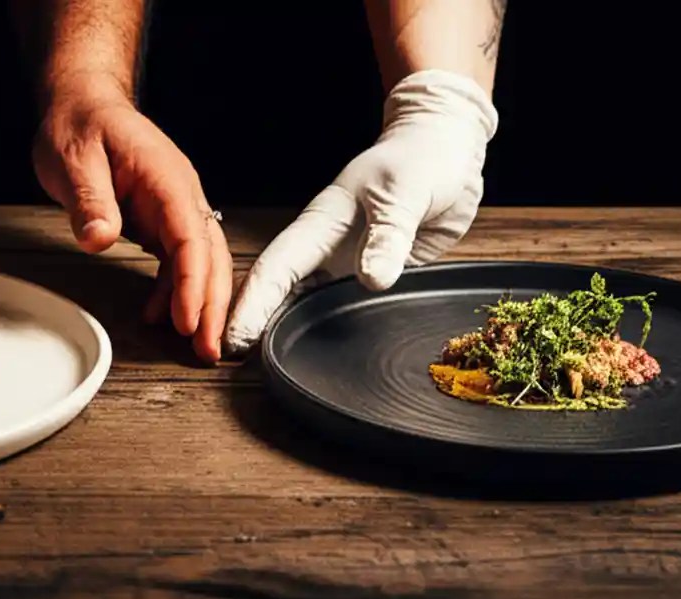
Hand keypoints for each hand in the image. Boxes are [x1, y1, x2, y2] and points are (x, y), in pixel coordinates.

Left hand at [34, 81, 232, 363]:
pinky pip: (180, 260)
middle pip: (210, 255)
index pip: (190, 236)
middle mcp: (180, 193)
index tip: (188, 320)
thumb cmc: (80, 124)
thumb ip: (89, 199)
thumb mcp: (73, 157)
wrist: (84, 103)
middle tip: (207, 350)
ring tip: (195, 345)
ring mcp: (175, 207)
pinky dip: (176, 291)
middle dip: (213, 305)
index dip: (193, 283)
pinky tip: (163, 315)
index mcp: (165, 177)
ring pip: (202, 261)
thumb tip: (100, 236)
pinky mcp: (163, 219)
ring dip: (202, 303)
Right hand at [223, 69, 498, 354]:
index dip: (253, 304)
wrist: (447, 149)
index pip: (276, 268)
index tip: (235, 338)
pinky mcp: (372, 274)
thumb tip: (371, 278)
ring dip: (284, 330)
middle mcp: (326, 248)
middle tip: (233, 363)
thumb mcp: (405, 191)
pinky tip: (312, 350)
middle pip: (279, 291)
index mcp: (321, 223)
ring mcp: (347, 263)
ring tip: (263, 366)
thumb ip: (388, 235)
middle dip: (252, 324)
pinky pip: (342, 306)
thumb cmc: (421, 158)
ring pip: (305, 302)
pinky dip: (323, 327)